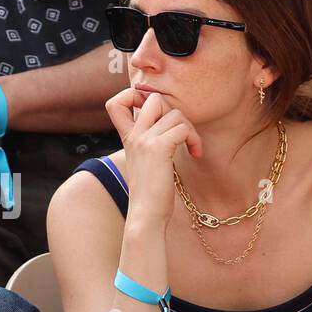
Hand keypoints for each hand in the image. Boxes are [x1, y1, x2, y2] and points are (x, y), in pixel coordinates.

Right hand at [105, 88, 201, 227]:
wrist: (146, 215)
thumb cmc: (150, 193)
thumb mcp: (145, 163)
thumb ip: (150, 142)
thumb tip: (171, 125)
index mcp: (127, 138)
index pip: (115, 102)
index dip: (134, 96)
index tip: (156, 114)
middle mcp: (133, 135)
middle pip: (155, 99)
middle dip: (174, 111)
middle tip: (181, 133)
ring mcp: (144, 140)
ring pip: (176, 114)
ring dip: (190, 130)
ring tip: (192, 147)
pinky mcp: (159, 148)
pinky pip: (183, 128)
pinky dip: (194, 139)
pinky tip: (195, 153)